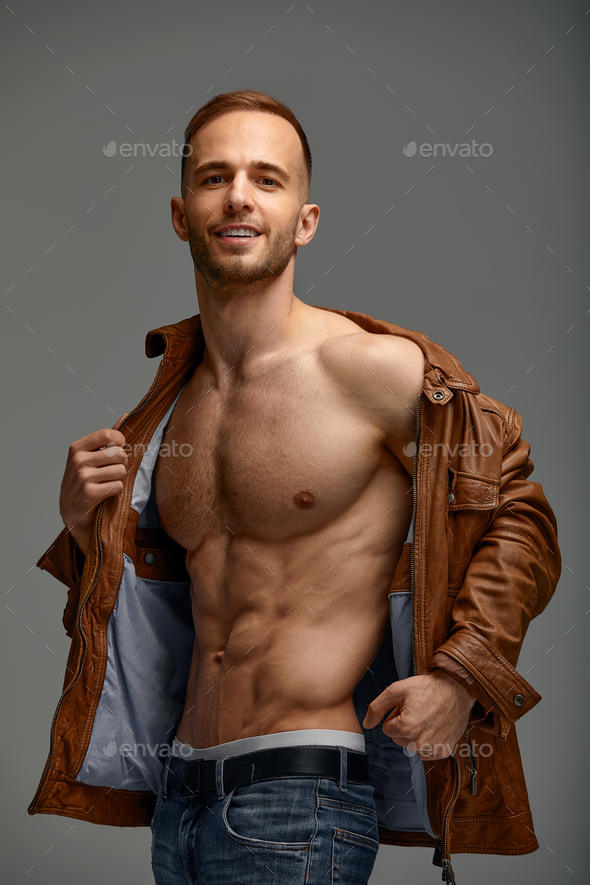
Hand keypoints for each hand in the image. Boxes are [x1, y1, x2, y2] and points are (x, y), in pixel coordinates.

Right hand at [59, 413, 129, 555]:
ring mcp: (82, 477)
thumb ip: (108, 437)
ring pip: (121, 471)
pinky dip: (116, 490)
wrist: (72, 509)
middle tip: (112, 471)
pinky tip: (105, 492)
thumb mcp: (91, 455)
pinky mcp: (89, 493)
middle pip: (119, 454)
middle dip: (121, 464)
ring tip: (107, 482)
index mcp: (78, 447)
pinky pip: (118, 486)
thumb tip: (126, 415)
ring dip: (119, 478)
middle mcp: (78, 460)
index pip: (109, 434)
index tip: (118, 450)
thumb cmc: (85, 478)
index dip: (121, 442)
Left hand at [362, 669, 475, 759]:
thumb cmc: (426, 687)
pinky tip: (434, 726)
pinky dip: (427, 741)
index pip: (387, 729)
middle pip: (398, 739)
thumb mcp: (396, 690)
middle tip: (417, 710)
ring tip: (427, 717)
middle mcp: (419, 743)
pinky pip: (425, 752)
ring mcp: (433, 749)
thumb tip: (366, 724)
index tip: (407, 706)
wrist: (457, 688)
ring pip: (410, 746)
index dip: (395, 715)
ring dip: (415, 734)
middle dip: (404, 725)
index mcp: (406, 728)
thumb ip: (377, 707)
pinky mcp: (444, 751)